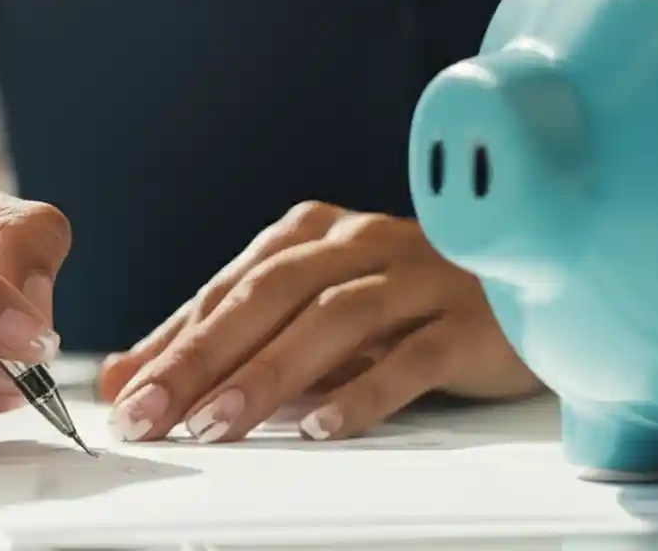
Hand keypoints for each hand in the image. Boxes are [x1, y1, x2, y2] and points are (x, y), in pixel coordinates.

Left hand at [100, 201, 539, 443]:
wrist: (530, 288)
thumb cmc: (407, 300)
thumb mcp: (311, 314)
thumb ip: (227, 341)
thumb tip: (127, 375)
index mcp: (318, 233)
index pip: (232, 284)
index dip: (175, 337)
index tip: (127, 391)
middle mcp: (364, 244)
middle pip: (272, 293)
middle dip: (204, 353)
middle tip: (152, 409)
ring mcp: (420, 278)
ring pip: (335, 318)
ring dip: (271, 370)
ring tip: (219, 420)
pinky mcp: (469, 322)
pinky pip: (412, 354)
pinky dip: (364, 389)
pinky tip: (322, 424)